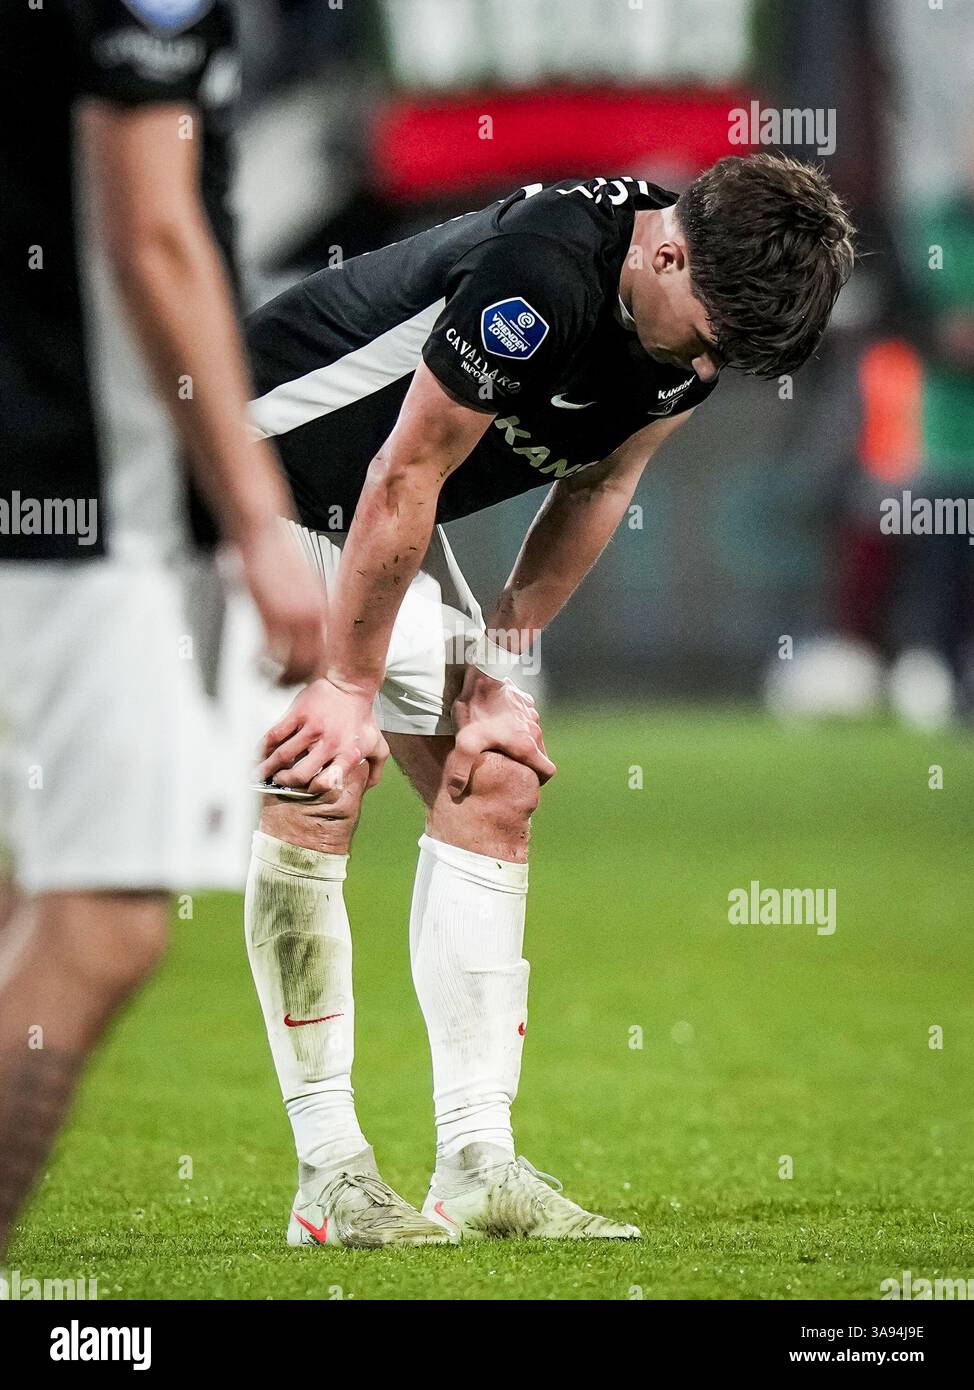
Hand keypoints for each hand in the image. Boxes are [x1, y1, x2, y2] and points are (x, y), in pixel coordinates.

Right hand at [238, 518, 326, 684]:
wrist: (262, 535)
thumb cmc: (277, 556)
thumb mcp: (303, 583)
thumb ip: (307, 607)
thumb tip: (306, 628)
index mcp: (322, 607)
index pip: (325, 650)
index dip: (313, 667)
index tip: (304, 675)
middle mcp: (313, 614)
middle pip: (314, 663)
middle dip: (298, 679)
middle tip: (285, 685)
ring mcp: (294, 616)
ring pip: (294, 664)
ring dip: (279, 678)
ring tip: (268, 681)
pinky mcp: (272, 615)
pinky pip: (271, 653)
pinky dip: (261, 665)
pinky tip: (254, 666)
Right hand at [257, 678, 388, 801]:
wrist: (351, 684)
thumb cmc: (362, 717)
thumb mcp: (378, 745)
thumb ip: (375, 770)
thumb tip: (367, 788)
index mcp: (347, 755)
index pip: (326, 782)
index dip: (310, 790)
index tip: (302, 790)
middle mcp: (329, 744)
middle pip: (299, 774)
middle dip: (285, 782)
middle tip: (277, 782)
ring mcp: (312, 728)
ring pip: (282, 755)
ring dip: (268, 768)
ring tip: (260, 773)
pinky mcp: (298, 714)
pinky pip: (275, 735)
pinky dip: (263, 747)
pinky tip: (259, 754)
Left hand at [446, 667, 555, 798]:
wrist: (482, 674)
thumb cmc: (476, 710)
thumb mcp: (465, 742)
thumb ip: (461, 768)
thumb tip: (454, 792)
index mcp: (526, 746)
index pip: (547, 771)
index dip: (539, 778)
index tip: (525, 778)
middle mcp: (535, 731)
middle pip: (540, 754)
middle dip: (528, 761)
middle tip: (507, 762)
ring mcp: (532, 715)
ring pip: (533, 735)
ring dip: (521, 741)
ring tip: (500, 742)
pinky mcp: (526, 701)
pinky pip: (526, 718)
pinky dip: (518, 723)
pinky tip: (499, 721)